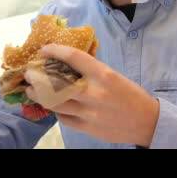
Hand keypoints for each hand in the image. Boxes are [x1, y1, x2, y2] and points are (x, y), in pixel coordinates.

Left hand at [25, 44, 159, 146]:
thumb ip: (90, 70)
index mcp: (102, 75)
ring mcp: (88, 112)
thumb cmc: (130, 94)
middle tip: (29, 73)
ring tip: (31, 90)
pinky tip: (53, 105)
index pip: (72, 57)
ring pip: (54, 102)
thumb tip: (65, 63)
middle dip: (37, 77)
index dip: (54, 51)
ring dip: (39, 95)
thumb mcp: (112, 75)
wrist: (147, 121)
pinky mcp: (86, 127)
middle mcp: (93, 92)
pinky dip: (55, 110)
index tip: (43, 50)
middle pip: (55, 83)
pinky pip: (63, 117)